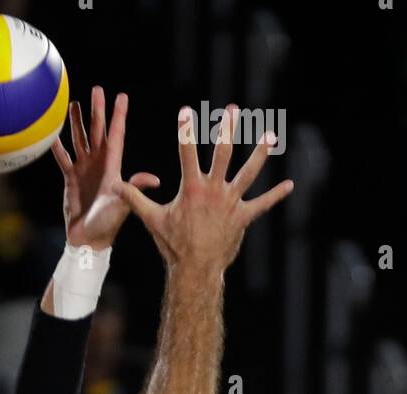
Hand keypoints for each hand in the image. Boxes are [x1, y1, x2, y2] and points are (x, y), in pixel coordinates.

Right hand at [52, 88, 158, 251]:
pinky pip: (62, 157)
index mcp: (112, 166)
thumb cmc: (107, 223)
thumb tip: (154, 179)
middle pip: (97, 131)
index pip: (115, 135)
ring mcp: (84, 169)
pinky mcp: (70, 178)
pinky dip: (56, 146)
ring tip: (73, 103)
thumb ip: (134, 187)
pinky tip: (50, 133)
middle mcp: (98, 163)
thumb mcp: (122, 203)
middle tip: (97, 89)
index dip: (118, 116)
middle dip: (97, 110)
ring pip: (80, 139)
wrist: (88, 239)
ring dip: (77, 122)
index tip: (121, 96)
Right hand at [115, 106, 293, 271]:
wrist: (194, 270)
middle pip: (223, 154)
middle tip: (232, 110)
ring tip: (270, 135)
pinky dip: (275, 196)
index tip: (186, 110)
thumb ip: (136, 200)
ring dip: (260, 154)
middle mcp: (213, 191)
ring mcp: (230, 203)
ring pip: (248, 173)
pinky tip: (290, 186)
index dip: (185, 131)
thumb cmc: (172, 244)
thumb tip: (117, 186)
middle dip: (227, 130)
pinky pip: (262, 204)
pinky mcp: (243, 217)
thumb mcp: (152, 219)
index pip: (186, 153)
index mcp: (191, 189)